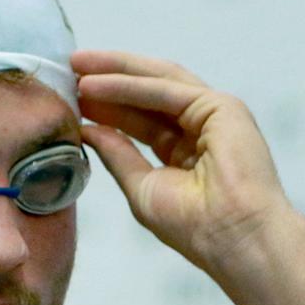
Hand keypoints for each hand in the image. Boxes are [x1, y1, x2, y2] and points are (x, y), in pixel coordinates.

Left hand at [73, 50, 294, 273]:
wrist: (233, 240)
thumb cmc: (194, 227)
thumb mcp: (143, 187)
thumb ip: (118, 155)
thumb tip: (88, 130)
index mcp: (186, 150)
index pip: (141, 119)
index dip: (107, 106)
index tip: (72, 98)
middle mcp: (201, 127)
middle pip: (149, 92)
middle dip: (108, 78)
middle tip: (70, 67)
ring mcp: (214, 114)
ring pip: (157, 81)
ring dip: (115, 71)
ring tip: (77, 65)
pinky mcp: (221, 107)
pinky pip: (165, 90)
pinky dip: (128, 85)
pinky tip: (96, 84)